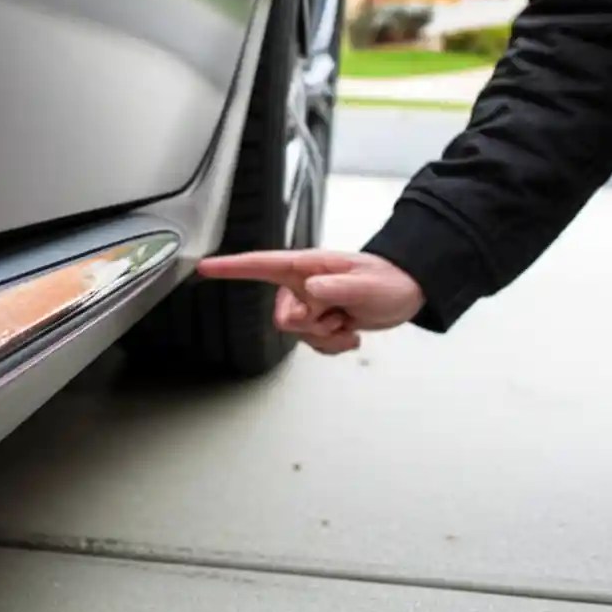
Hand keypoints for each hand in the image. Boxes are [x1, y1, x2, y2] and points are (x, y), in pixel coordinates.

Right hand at [197, 250, 424, 354]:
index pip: (260, 265)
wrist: (406, 293)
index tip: (205, 266)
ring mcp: (310, 304)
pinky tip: (350, 331)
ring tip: (349, 321)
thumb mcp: (366, 285)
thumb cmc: (388, 280)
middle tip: (339, 317)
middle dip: (311, 326)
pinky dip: (334, 345)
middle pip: (283, 317)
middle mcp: (302, 285)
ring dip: (327, 336)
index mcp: (306, 267)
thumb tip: (310, 291)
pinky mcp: (319, 322)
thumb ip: (337, 288)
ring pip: (298, 335)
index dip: (231, 267)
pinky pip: (313, 346)